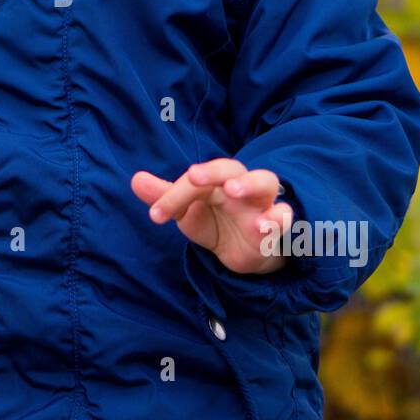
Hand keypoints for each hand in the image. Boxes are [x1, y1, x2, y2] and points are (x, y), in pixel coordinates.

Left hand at [131, 158, 293, 275]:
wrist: (247, 252)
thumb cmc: (216, 222)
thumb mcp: (187, 213)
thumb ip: (165, 198)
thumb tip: (135, 179)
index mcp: (216, 180)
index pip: (196, 178)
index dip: (175, 194)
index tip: (155, 215)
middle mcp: (240, 185)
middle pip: (231, 168)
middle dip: (213, 171)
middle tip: (193, 177)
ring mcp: (262, 203)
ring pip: (265, 182)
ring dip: (249, 183)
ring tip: (232, 190)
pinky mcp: (277, 226)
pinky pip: (284, 216)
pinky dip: (277, 218)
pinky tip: (263, 225)